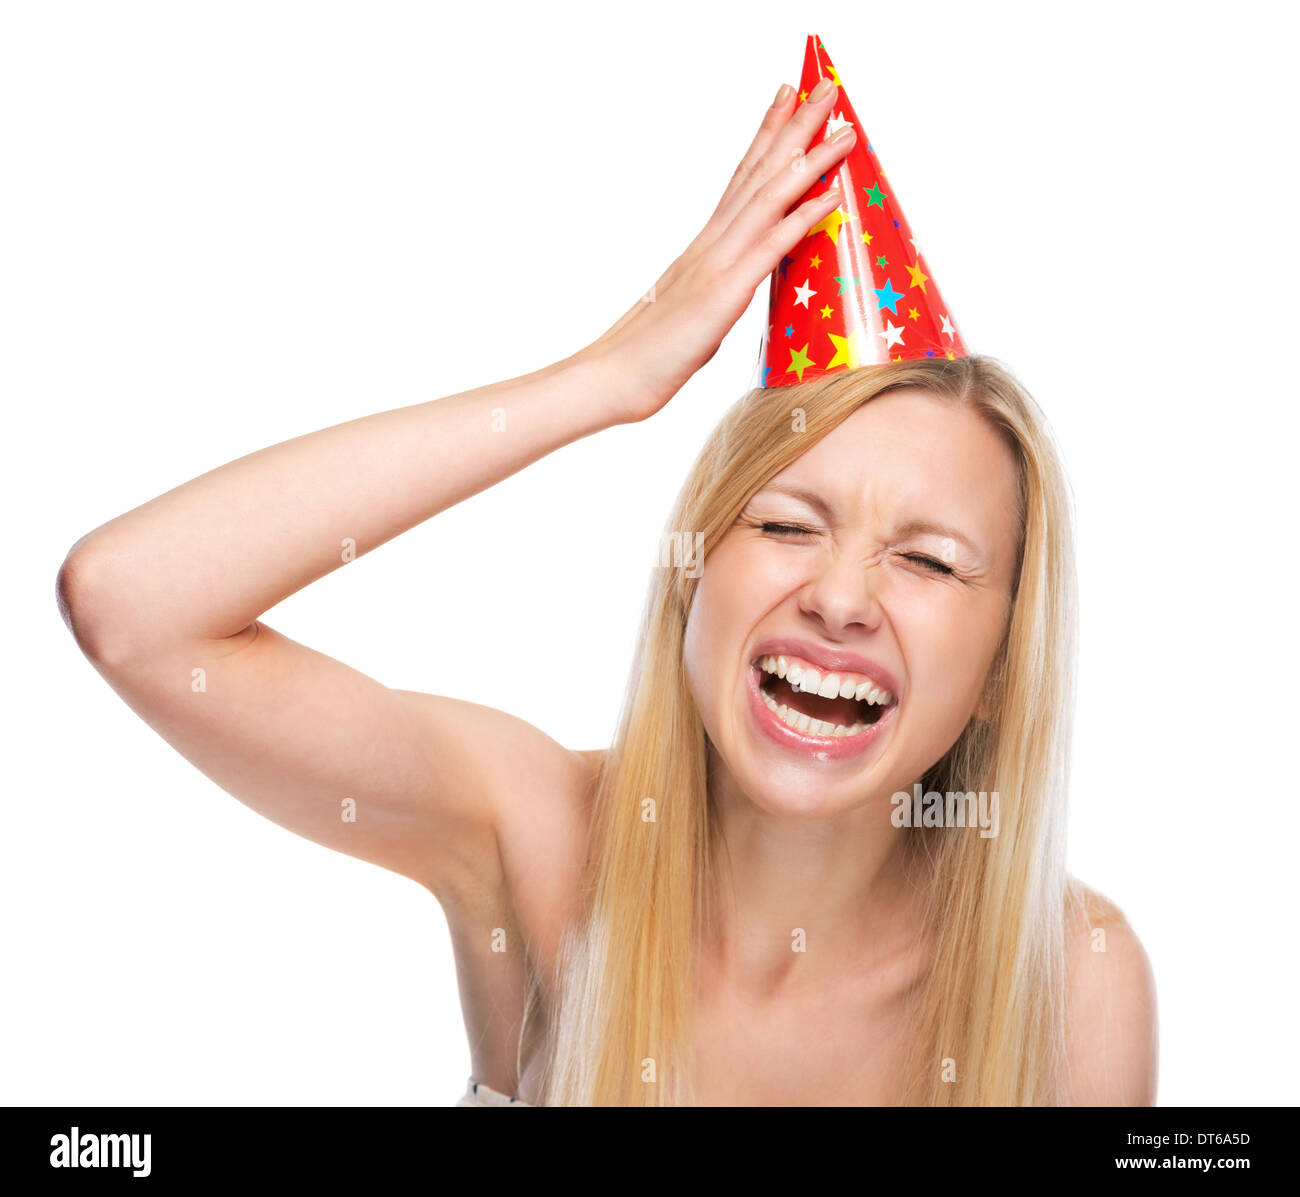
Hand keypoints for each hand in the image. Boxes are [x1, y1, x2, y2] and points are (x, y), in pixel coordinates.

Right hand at [575, 78, 855, 422]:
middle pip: (758, 173)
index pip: (741, 179)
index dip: (766, 136)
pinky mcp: (723, 294)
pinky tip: (830, 194)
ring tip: (840, 123)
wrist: (611, 377)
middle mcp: (710, 244)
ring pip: (769, 197)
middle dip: (794, 126)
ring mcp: (716, 264)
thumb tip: (728, 297)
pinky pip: (770, 247)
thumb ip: (714, 296)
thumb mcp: (691, 316)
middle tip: (823, 83)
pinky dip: (802, 217)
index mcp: (703, 248)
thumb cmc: (647, 358)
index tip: (787, 99)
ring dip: (809, 157)